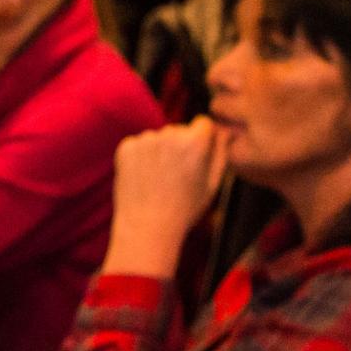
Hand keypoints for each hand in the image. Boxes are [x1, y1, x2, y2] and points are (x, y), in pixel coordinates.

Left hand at [102, 117, 229, 277]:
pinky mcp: (126, 147)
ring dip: (160, 151)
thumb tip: (224, 132)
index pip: (204, 123)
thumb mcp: (214, 183)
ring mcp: (145, 139)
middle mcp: (170, 134)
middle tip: (177, 176)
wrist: (147, 227)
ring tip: (160, 181)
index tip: (198, 156)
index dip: (203, 140)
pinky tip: (145, 179)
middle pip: (179, 130)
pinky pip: (139, 145)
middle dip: (181, 146)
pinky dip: (141, 157)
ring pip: (158, 138)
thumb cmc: (185, 209)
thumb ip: (221, 153)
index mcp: (195, 141)